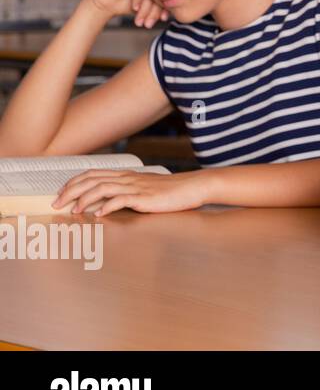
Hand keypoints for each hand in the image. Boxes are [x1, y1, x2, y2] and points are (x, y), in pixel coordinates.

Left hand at [52, 169, 208, 215]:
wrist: (193, 187)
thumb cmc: (171, 191)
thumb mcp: (145, 189)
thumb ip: (126, 193)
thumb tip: (105, 203)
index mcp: (126, 175)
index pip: (93, 174)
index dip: (74, 182)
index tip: (61, 193)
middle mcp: (127, 178)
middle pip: (91, 179)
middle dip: (70, 191)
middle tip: (57, 203)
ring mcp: (135, 187)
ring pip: (101, 188)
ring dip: (83, 199)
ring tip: (73, 210)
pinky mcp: (144, 198)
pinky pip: (120, 199)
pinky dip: (106, 206)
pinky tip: (99, 214)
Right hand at [85, 0, 169, 27]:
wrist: (107, 4)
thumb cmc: (129, 5)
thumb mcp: (149, 7)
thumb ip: (161, 6)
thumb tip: (178, 10)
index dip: (165, 7)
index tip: (164, 19)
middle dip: (154, 10)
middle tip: (150, 23)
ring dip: (146, 7)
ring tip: (142, 20)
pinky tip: (135, 8)